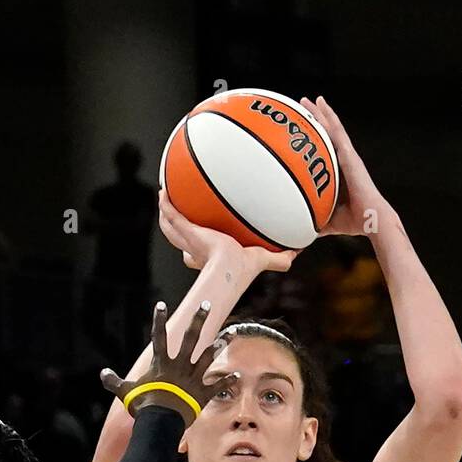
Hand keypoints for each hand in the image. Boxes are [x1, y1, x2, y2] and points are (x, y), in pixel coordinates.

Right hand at [99, 300, 238, 425]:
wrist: (161, 421)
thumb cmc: (143, 405)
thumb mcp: (125, 392)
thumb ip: (114, 381)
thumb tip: (102, 374)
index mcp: (162, 363)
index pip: (159, 336)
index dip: (159, 320)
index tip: (161, 305)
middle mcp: (180, 366)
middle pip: (191, 337)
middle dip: (199, 319)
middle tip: (207, 304)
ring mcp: (193, 378)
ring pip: (208, 357)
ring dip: (219, 345)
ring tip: (229, 334)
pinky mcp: (202, 393)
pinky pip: (217, 386)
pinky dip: (228, 381)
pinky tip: (238, 375)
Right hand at [158, 188, 297, 274]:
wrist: (228, 269)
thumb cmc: (242, 270)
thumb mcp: (263, 260)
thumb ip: (279, 258)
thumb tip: (298, 252)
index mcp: (211, 256)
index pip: (199, 254)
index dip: (198, 249)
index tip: (203, 237)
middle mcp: (196, 249)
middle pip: (182, 239)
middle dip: (178, 229)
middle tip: (179, 213)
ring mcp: (189, 240)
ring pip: (171, 228)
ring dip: (166, 214)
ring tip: (165, 197)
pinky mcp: (186, 232)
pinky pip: (172, 215)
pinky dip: (166, 204)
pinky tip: (164, 191)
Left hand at [299, 95, 385, 237]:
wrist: (371, 219)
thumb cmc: (354, 222)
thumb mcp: (328, 220)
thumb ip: (315, 219)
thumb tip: (298, 230)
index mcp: (340, 173)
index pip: (326, 151)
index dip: (317, 139)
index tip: (304, 130)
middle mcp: (345, 161)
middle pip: (328, 135)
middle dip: (317, 120)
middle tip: (305, 106)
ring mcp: (348, 156)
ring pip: (333, 129)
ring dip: (322, 113)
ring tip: (311, 100)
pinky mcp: (351, 156)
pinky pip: (338, 132)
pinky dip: (330, 118)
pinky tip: (321, 106)